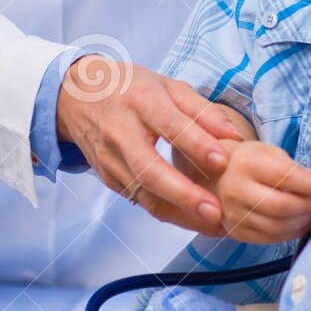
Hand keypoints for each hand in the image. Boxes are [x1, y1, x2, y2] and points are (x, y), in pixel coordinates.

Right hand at [56, 59, 245, 231]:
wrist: (77, 98)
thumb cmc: (130, 88)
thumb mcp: (167, 86)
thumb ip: (201, 110)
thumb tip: (233, 135)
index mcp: (140, 101)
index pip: (169, 125)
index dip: (195, 144)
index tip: (222, 161)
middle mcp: (121, 133)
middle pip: (150, 169)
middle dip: (183, 194)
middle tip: (215, 212)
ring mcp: (111, 160)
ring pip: (144, 195)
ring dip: (179, 214)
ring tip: (213, 225)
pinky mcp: (108, 178)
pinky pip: (140, 200)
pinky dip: (168, 213)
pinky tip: (193, 220)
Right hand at [215, 141, 310, 244]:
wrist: (210, 176)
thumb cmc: (246, 161)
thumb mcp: (269, 153)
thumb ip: (295, 168)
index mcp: (247, 164)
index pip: (286, 178)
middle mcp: (236, 190)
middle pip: (282, 206)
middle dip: (310, 206)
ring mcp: (234, 214)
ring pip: (277, 227)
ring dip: (303, 221)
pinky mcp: (235, 231)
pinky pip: (269, 238)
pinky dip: (290, 233)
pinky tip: (299, 223)